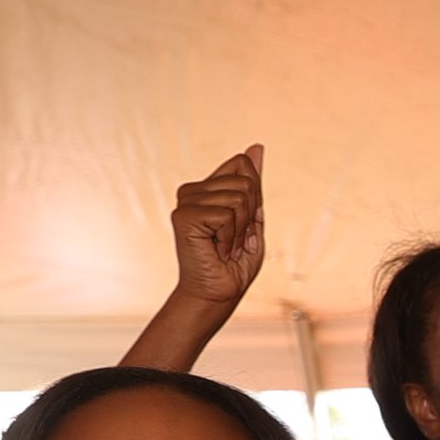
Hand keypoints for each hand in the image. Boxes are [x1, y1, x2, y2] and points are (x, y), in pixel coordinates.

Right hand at [163, 148, 266, 309]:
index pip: (243, 165)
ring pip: (239, 198)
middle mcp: (193, 190)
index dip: (255, 196)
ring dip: (241, 230)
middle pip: (245, 181)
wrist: (219, 294)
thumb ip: (253, 184)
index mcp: (207, 187)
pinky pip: (227, 215)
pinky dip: (232, 237)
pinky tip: (218, 250)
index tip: (244, 223)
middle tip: (235, 240)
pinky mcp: (183, 216)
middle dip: (251, 216)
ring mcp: (186, 201)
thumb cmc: (235, 263)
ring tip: (226, 246)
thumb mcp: (252, 218)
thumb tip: (256, 146)